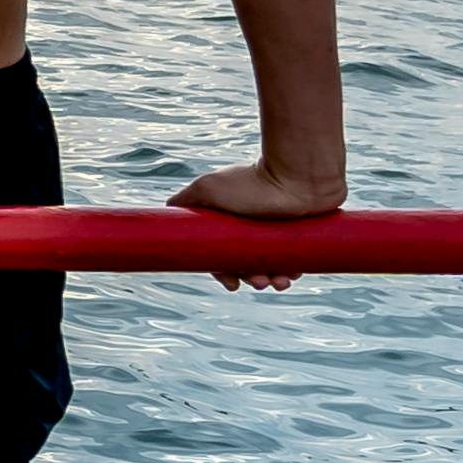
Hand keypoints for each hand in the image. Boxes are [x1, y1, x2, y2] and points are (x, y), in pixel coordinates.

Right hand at [170, 153, 342, 289]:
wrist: (296, 179)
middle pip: (245, 262)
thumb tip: (166, 215)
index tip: (231, 283)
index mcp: (227, 219)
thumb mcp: (208, 187)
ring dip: (272, 279)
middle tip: (259, 282)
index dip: (223, 271)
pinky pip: (292, 261)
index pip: (220, 253)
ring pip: (270, 265)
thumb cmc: (251, 182)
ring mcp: (273, 230)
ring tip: (279, 282)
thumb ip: (183, 201)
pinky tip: (292, 273)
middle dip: (251, 277)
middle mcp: (249, 225)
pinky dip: (290, 271)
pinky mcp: (296, 234)